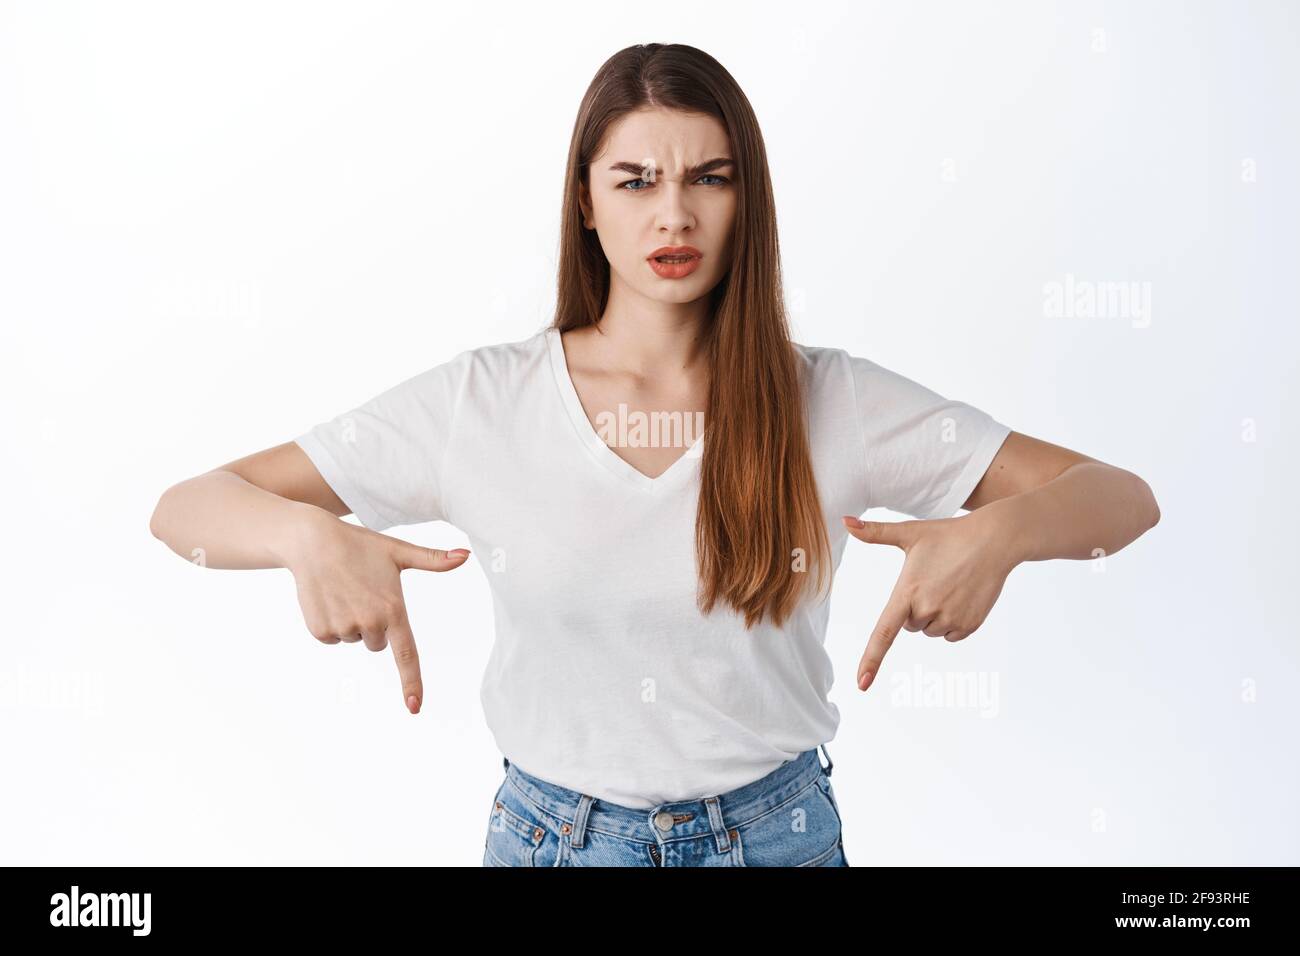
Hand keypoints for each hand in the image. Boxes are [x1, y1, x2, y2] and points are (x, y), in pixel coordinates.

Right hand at [285, 510, 469, 713]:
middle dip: (373, 623)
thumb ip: (433, 560)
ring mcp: (343, 627)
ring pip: (355, 639)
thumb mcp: (398, 552)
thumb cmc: (360, 545)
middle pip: (378, 643)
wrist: (313, 541)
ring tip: (344, 591)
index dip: (411, 682)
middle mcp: (369, 622)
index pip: (406, 654)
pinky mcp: (320, 630)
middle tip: (363, 592)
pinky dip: (331, 622)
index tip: (414, 707)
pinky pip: (333, 638)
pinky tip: (328, 598)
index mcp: (393, 609)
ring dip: (351, 621)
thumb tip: (466, 555)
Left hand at [841, 510, 1016, 691]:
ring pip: (929, 631)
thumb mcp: (911, 533)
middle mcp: (927, 610)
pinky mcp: (970, 626)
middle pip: (909, 626)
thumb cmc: (949, 534)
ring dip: (935, 615)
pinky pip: (950, 635)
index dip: (871, 660)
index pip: (883, 633)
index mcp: (907, 592)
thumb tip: (845, 520)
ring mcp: (951, 620)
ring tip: (950, 585)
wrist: (995, 540)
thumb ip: (875, 532)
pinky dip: (953, 621)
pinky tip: (962, 596)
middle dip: (915, 608)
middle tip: (933, 580)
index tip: (861, 684)